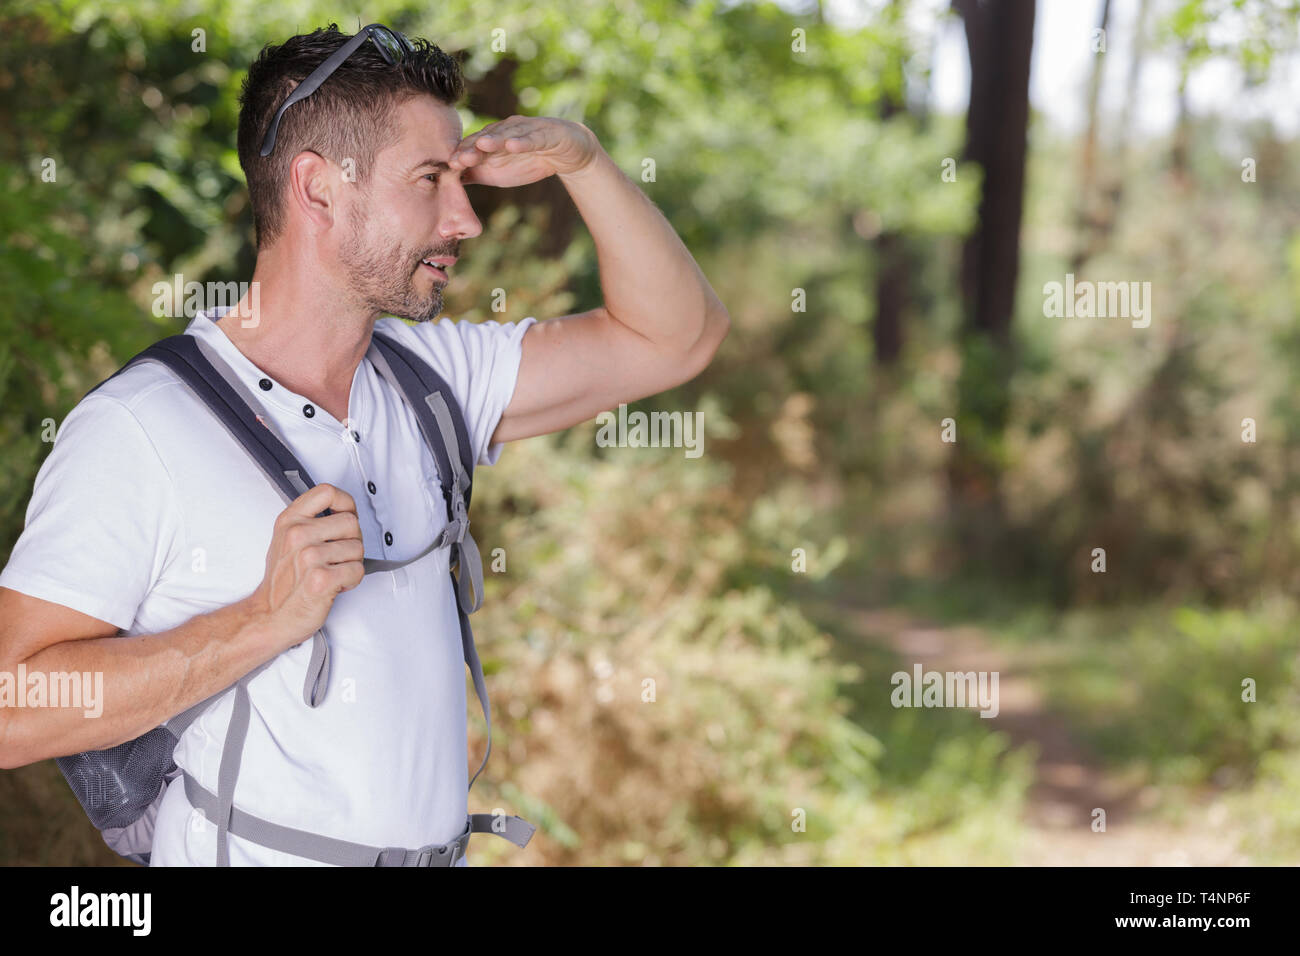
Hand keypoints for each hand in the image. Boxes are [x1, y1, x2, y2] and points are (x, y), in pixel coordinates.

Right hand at [246, 483, 364, 651]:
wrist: (270, 616)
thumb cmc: (283, 581)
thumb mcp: (286, 539)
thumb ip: (310, 520)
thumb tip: (344, 509)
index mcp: (290, 520)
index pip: (327, 492)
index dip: (345, 503)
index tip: (345, 516)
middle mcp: (297, 535)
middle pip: (351, 522)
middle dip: (352, 541)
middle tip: (338, 556)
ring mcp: (308, 556)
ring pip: (358, 548)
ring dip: (352, 564)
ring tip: (333, 572)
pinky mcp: (320, 579)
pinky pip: (357, 570)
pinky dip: (352, 580)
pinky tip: (336, 584)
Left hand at [447, 115, 601, 187]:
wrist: (565, 153)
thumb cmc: (528, 161)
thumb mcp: (498, 173)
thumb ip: (475, 174)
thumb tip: (447, 183)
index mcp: (493, 140)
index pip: (474, 146)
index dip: (462, 154)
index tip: (449, 166)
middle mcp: (506, 131)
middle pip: (487, 138)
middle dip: (473, 147)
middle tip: (460, 157)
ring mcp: (526, 130)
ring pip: (508, 134)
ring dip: (495, 139)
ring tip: (483, 145)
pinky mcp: (547, 133)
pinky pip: (534, 137)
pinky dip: (523, 141)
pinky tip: (513, 145)